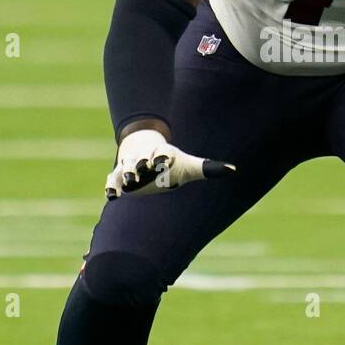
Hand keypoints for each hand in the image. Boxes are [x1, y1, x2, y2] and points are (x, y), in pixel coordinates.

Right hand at [105, 129, 234, 199]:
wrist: (143, 147)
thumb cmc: (170, 161)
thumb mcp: (188, 165)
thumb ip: (207, 168)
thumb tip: (233, 169)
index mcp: (162, 154)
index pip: (161, 153)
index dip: (163, 156)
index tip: (165, 159)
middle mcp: (144, 159)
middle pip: (142, 158)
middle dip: (142, 163)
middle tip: (143, 168)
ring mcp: (130, 167)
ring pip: (126, 168)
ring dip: (127, 173)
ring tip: (130, 181)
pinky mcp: (119, 177)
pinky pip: (112, 180)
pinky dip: (111, 186)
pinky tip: (113, 196)